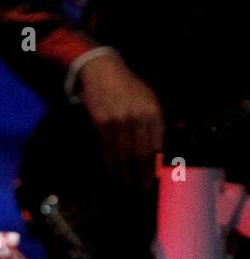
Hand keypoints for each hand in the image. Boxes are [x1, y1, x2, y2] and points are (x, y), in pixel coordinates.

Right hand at [77, 54, 163, 188]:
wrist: (102, 71)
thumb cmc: (128, 87)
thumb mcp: (149, 99)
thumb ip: (155, 123)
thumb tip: (158, 151)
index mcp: (153, 112)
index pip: (156, 146)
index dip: (155, 165)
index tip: (154, 179)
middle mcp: (137, 118)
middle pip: (141, 154)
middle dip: (141, 174)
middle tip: (141, 187)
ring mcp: (119, 121)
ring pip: (123, 154)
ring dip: (124, 172)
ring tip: (126, 185)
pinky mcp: (101, 122)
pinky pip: (107, 148)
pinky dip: (110, 162)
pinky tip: (112, 171)